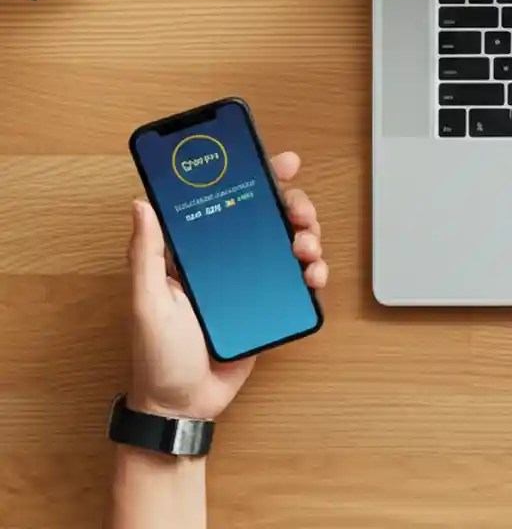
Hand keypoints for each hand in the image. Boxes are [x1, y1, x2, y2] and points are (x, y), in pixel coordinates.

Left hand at [127, 151, 327, 420]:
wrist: (186, 405)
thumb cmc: (158, 357)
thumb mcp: (146, 303)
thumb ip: (146, 254)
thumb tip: (141, 204)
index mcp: (195, 253)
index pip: (227, 201)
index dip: (255, 177)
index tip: (279, 163)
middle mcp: (226, 261)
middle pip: (269, 217)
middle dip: (293, 207)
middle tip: (300, 214)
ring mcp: (251, 283)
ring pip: (291, 244)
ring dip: (308, 237)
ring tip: (306, 249)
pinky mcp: (270, 305)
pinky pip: (300, 280)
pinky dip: (314, 272)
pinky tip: (312, 275)